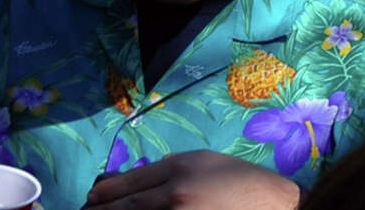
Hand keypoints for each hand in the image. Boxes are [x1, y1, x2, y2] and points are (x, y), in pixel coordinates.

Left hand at [87, 149, 299, 209]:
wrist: (272, 205)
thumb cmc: (239, 180)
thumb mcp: (203, 160)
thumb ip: (170, 166)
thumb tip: (138, 178)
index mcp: (178, 172)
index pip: (129, 184)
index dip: (105, 193)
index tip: (91, 197)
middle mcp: (175, 198)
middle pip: (127, 208)